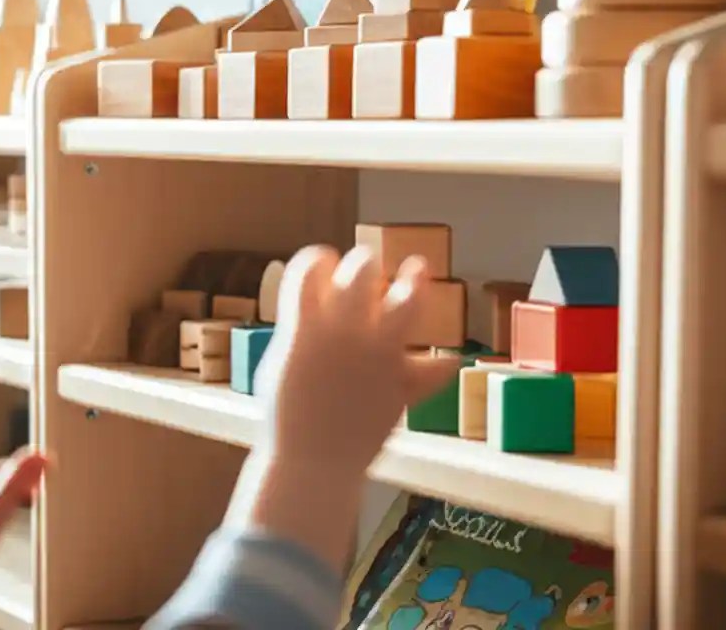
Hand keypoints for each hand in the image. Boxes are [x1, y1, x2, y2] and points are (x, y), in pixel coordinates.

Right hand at [254, 245, 458, 475]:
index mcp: (304, 324)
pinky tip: (446, 362)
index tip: (320, 266)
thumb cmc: (285, 417)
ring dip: (414, 281)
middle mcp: (343, 332)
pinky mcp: (402, 385)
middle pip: (362, 270)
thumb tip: (317, 307)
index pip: (310, 265)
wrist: (310, 464)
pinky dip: (441, 367)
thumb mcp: (279, 363)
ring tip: (417, 270)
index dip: (315, 260)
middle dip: (364, 263)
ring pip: (408, 302)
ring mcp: (377, 356)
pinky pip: (434, 370)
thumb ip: (300, 330)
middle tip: (365, 268)